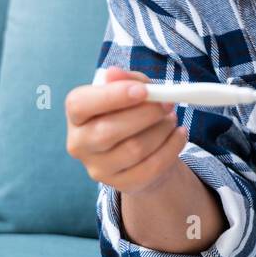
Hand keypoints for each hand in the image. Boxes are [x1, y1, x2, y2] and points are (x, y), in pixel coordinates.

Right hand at [65, 67, 188, 195]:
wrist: (138, 152)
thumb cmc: (130, 111)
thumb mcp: (129, 90)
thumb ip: (125, 79)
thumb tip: (114, 72)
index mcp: (76, 115)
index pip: (80, 105)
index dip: (112, 96)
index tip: (143, 91)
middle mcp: (80, 144)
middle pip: (109, 131)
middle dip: (146, 114)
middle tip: (168, 103)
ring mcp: (98, 169)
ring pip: (135, 149)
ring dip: (161, 129)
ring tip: (171, 117)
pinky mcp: (121, 184)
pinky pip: (152, 167)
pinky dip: (172, 147)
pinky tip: (179, 134)